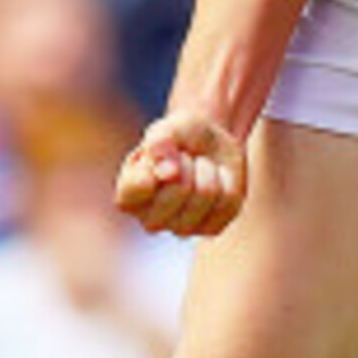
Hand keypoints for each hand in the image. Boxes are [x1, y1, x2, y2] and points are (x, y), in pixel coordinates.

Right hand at [114, 114, 246, 236]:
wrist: (209, 145)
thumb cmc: (179, 137)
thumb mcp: (167, 128)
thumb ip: (160, 144)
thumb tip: (168, 174)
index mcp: (128, 197)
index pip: (139, 186)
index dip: (157, 163)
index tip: (160, 152)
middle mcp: (150, 220)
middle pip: (180, 188)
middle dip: (188, 162)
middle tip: (184, 158)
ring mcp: (181, 228)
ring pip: (206, 193)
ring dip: (208, 169)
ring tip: (199, 167)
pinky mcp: (211, 229)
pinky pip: (228, 200)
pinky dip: (227, 179)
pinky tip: (215, 179)